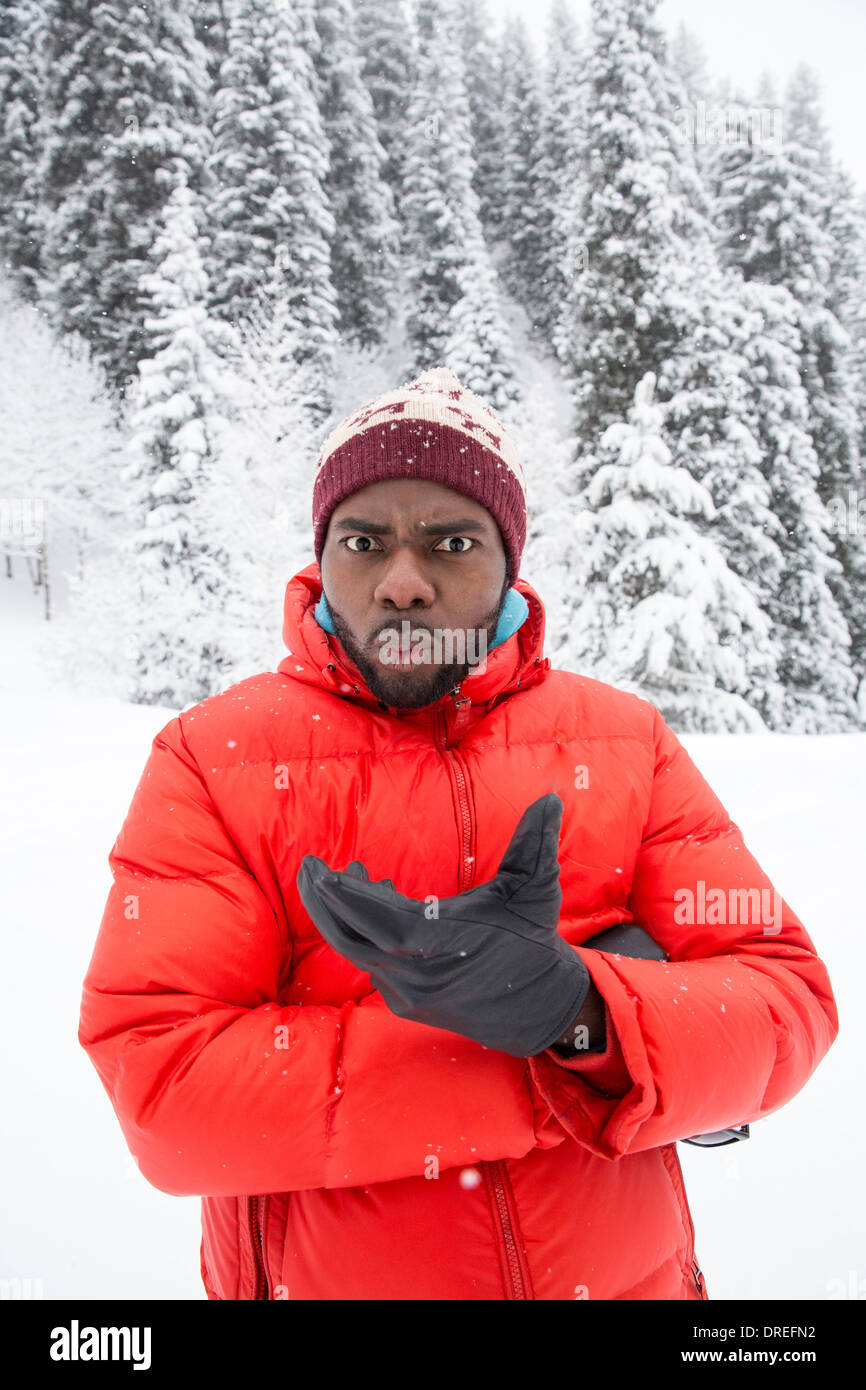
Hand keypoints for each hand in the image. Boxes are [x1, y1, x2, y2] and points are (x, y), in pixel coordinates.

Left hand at [296, 792, 590, 1056]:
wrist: (540, 1010)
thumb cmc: (533, 944)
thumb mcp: (536, 890)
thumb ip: (536, 842)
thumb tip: (552, 798)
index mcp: (439, 944)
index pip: (377, 919)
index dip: (344, 895)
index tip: (319, 869)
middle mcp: (415, 974)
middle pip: (348, 937)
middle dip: (321, 901)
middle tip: (307, 866)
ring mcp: (407, 992)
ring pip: (357, 950)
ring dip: (342, 913)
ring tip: (341, 873)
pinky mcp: (406, 1002)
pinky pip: (372, 962)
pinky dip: (363, 931)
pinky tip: (373, 898)